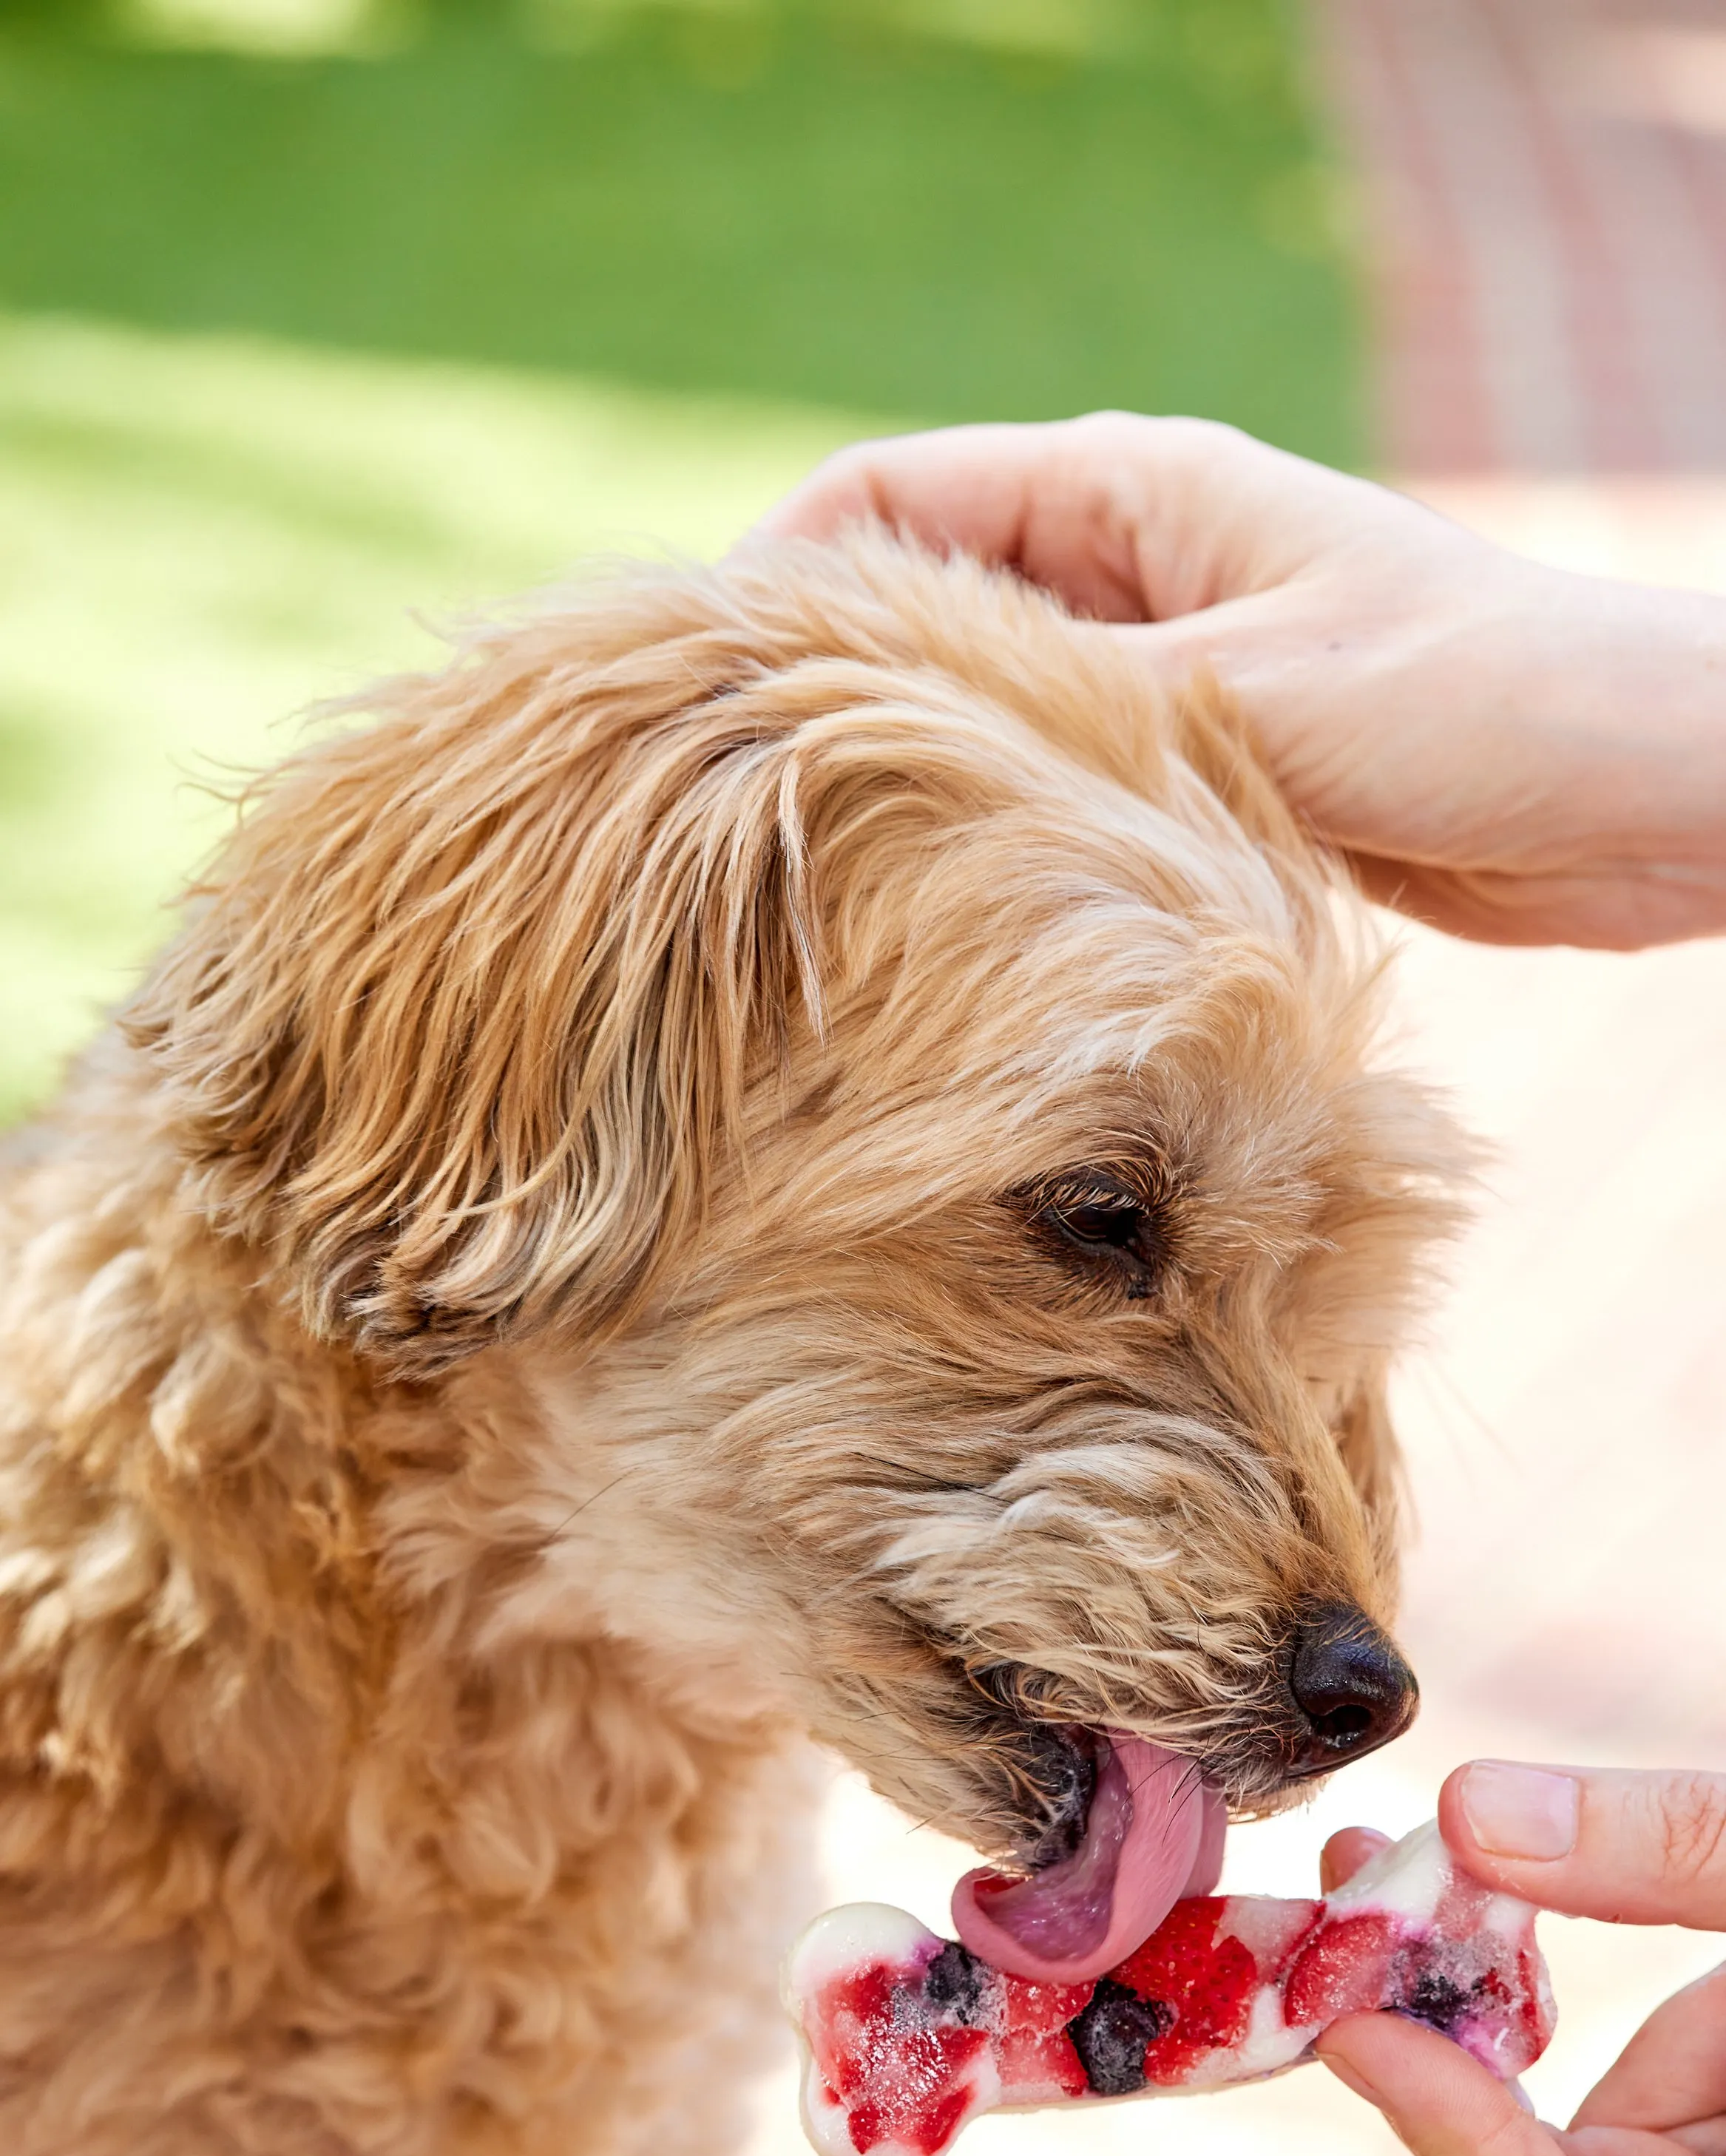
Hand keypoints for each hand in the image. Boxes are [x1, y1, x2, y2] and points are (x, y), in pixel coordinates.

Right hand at [755, 415, 1725, 948]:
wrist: (1636, 794)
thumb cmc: (1464, 701)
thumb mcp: (1237, 691)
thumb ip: (1060, 698)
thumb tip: (889, 727)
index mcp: (1128, 487)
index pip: (889, 496)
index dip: (776, 574)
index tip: (698, 682)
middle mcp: (1131, 566)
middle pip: (920, 605)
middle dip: (828, 689)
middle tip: (726, 801)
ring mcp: (1161, 669)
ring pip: (985, 711)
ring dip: (914, 775)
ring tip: (810, 869)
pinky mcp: (1199, 769)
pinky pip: (1058, 790)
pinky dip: (1000, 835)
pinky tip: (943, 908)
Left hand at [1316, 1766, 1725, 2155]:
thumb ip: (1679, 1845)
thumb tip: (1473, 1812)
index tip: (1371, 2022)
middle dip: (1439, 2071)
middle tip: (1350, 1911)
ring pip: (1585, 2149)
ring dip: (1475, 2023)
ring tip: (1389, 1873)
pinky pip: (1640, 2098)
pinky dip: (1553, 2003)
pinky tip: (1486, 1886)